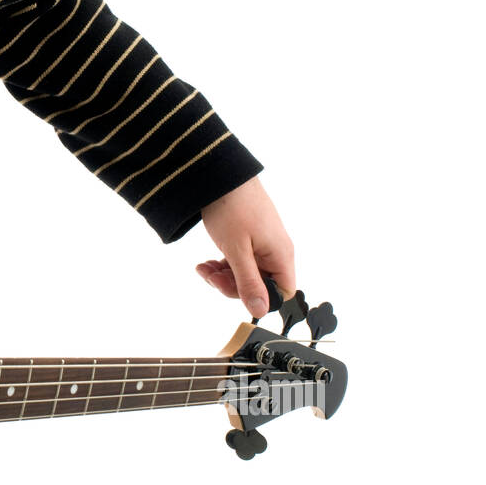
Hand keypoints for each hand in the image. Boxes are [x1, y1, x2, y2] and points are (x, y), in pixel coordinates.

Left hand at [195, 176, 294, 319]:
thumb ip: (248, 282)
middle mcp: (275, 251)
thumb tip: (261, 311)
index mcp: (280, 255)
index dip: (259, 298)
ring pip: (246, 273)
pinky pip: (239, 260)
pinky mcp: (248, 238)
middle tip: (210, 277)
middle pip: (260, 284)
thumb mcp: (237, 250)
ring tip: (204, 268)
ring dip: (223, 276)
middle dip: (232, 285)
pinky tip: (206, 263)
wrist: (219, 173)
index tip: (233, 289)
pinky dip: (222, 264)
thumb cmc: (232, 207)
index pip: (282, 292)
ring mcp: (262, 243)